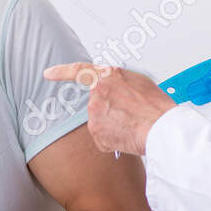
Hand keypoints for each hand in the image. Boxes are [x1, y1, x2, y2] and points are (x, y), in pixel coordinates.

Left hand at [41, 62, 175, 155]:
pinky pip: (102, 138)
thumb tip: (117, 89)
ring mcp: (94, 112)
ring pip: (100, 122)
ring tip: (133, 125)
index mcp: (108, 75)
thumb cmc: (157, 107)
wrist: (161, 127)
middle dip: (110, 111)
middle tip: (130, 115)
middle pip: (97, 103)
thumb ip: (121, 83)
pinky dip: (113, 140)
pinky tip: (128, 136)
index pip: (79, 70)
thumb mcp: (141, 83)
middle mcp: (97, 92)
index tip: (49, 73)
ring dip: (113, 126)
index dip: (62, 72)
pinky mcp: (95, 130)